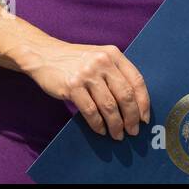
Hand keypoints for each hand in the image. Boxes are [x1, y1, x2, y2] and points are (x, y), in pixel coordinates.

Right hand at [21, 40, 150, 139]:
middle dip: (132, 117)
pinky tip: (101, 130)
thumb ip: (115, 72)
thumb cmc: (74, 60)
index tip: (145, 118)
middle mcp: (102, 62)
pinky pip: (91, 111)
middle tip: (133, 131)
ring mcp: (87, 74)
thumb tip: (134, 104)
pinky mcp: (72, 86)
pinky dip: (98, 124)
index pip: (136, 80)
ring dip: (116, 125)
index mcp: (113, 54)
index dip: (143, 102)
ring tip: (118, 135)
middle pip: (125, 95)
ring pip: (109, 106)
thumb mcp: (98, 57)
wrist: (43, 54)